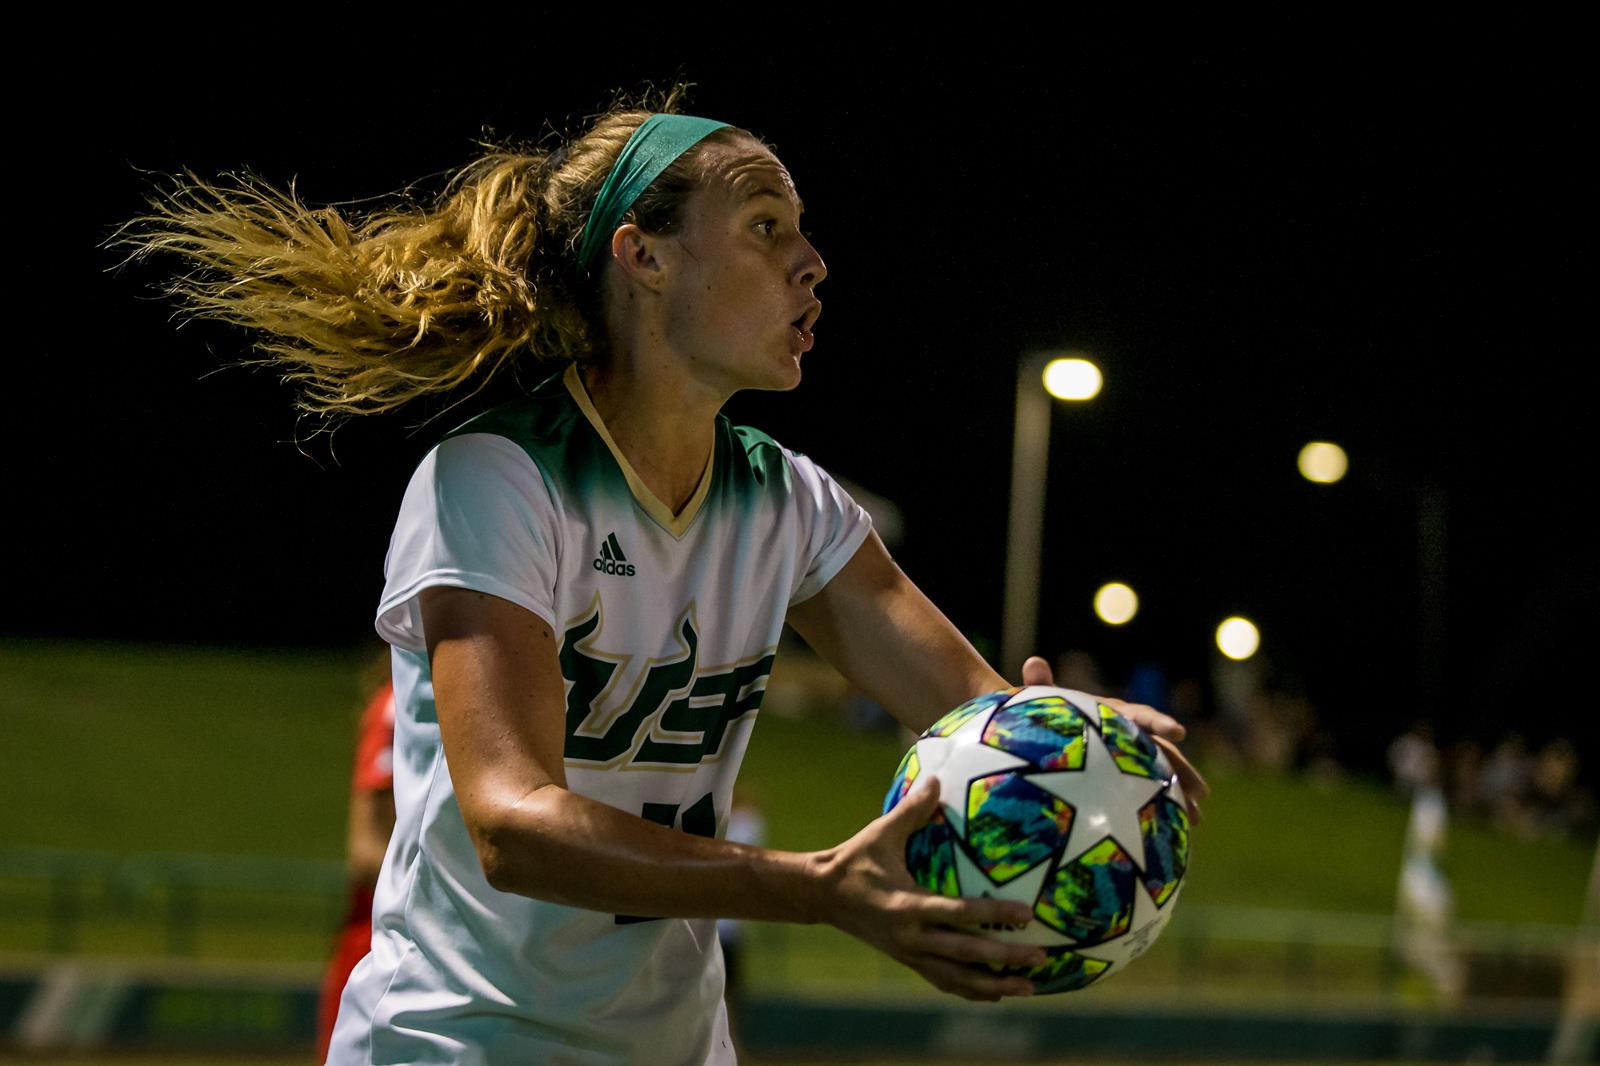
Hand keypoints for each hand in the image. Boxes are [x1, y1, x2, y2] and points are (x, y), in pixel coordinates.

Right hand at [811, 779, 1046, 1000]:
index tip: (1027, 915)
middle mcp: (911, 937)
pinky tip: (996, 992)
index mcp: (908, 905)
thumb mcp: (881, 833)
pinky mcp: (907, 961)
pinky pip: (944, 980)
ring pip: (958, 977)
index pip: (959, 913)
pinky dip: (971, 989)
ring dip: (994, 984)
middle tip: (1042, 957)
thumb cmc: (855, 860)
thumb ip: (911, 810)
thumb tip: (936, 780)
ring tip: (1030, 986)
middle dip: (1005, 958)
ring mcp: (909, 953)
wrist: (821, 895)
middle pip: (966, 954)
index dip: (994, 915)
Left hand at [1020, 656, 1209, 824]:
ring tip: (1196, 818)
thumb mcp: (1046, 699)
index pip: (1140, 716)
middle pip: (1162, 751)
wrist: (1048, 727)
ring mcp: (1131, 758)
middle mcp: (1130, 734)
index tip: (1177, 732)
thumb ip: (1040, 683)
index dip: (1159, 722)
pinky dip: (1163, 808)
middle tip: (1201, 791)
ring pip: (1163, 775)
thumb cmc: (1050, 712)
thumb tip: (1033, 663)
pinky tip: (1177, 831)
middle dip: (1182, 770)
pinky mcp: (1126, 778)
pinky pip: (1148, 793)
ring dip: (1180, 794)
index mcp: (1114, 713)